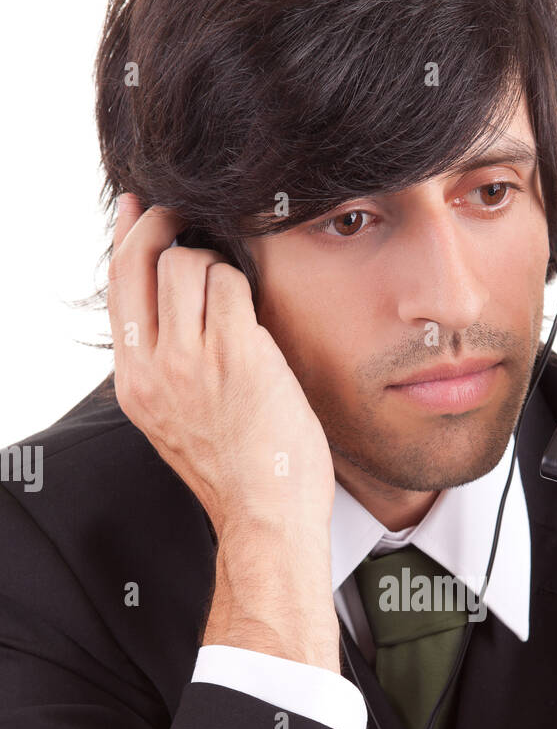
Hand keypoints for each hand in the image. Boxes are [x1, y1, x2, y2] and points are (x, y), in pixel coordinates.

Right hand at [107, 194, 335, 541]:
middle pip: (145, 263)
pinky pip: (234, 285)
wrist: (267, 521)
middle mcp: (154, 370)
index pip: (118, 289)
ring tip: (241, 300)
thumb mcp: (179, 421)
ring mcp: (192, 362)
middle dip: (170, 226)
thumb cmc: (240, 474)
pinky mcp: (237, 356)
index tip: (138, 207)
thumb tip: (174, 304)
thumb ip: (168, 367)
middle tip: (194, 216)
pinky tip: (261, 314)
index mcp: (135, 386)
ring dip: (220, 266)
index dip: (127, 236)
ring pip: (190, 264)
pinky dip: (248, 286)